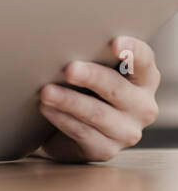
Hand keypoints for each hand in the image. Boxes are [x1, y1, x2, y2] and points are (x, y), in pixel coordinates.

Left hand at [36, 36, 160, 162]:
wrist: (65, 125)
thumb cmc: (81, 86)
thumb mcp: (89, 68)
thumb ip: (88, 55)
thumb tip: (63, 41)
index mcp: (143, 78)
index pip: (143, 60)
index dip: (131, 50)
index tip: (114, 44)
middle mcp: (142, 105)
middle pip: (117, 88)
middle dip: (91, 77)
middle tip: (69, 69)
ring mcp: (127, 130)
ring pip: (97, 113)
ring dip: (70, 101)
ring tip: (46, 91)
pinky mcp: (106, 149)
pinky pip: (83, 133)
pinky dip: (62, 119)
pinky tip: (46, 109)